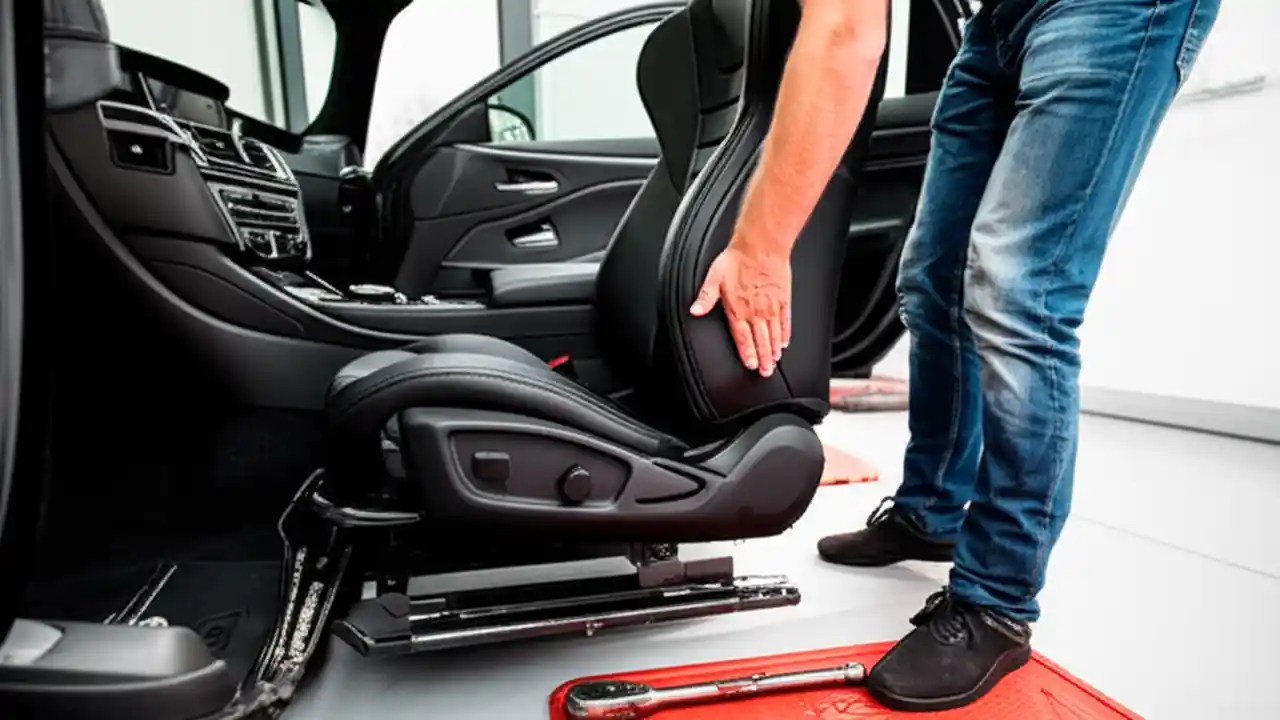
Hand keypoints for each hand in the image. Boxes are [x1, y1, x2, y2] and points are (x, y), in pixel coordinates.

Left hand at [690, 243, 791, 376]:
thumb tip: (695, 311)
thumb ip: (705, 297)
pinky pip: (785, 321)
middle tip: (765, 372)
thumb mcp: (714, 278)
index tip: (750, 365)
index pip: (742, 338)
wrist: (761, 246)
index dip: (747, 354)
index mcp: (738, 309)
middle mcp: (756, 312)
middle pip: (760, 341)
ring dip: (773, 350)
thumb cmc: (737, 259)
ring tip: (774, 362)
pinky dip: (785, 334)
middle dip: (762, 359)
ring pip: (773, 335)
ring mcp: (771, 307)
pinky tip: (784, 342)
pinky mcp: (783, 299)